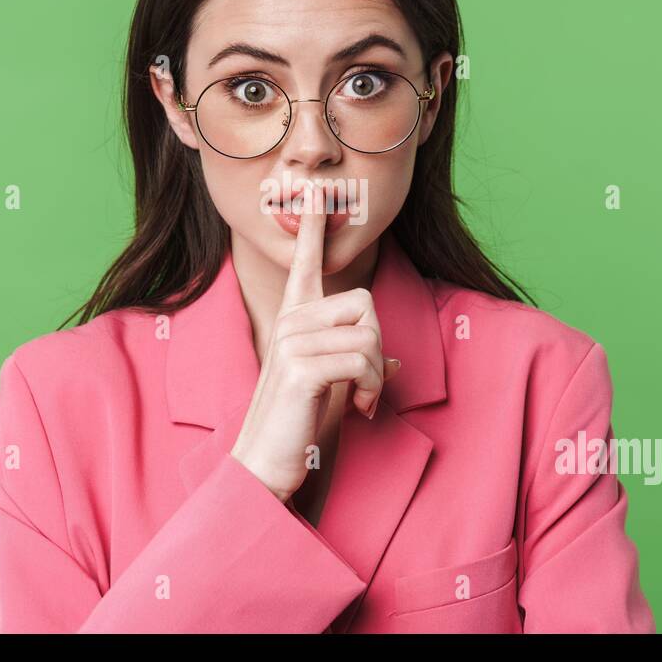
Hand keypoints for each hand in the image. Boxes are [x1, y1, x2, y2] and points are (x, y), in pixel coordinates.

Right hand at [229, 179, 401, 503]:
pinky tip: (358, 409)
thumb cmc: (298, 431)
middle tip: (366, 386)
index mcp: (294, 323)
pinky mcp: (300, 367)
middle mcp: (289, 324)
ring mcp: (291, 342)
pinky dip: (371, 388)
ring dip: (376, 375)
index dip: (314, 227)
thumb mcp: (336, 394)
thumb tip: (397, 363)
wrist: (264, 470)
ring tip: (360, 401)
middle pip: (364, 303)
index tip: (317, 191)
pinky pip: (362, 359)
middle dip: (378, 347)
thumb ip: (360, 369)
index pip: (307, 264)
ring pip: (368, 334)